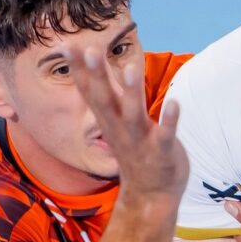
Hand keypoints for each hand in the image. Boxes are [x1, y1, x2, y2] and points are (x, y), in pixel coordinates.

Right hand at [68, 47, 187, 205]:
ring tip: (130, 68)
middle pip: (104, 100)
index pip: (88, 91)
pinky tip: (175, 103)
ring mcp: (141, 141)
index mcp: (108, 119)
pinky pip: (166, 136)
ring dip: (131, 93)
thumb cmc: (134, 150)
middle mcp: (120, 129)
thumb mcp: (113, 121)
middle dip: (98, 75)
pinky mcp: (162, 153)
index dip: (77, 69)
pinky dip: (169, 121)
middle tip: (89, 50)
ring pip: (133, 115)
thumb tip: (89, 66)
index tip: (65, 45)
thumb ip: (104, 94)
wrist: (151, 196)